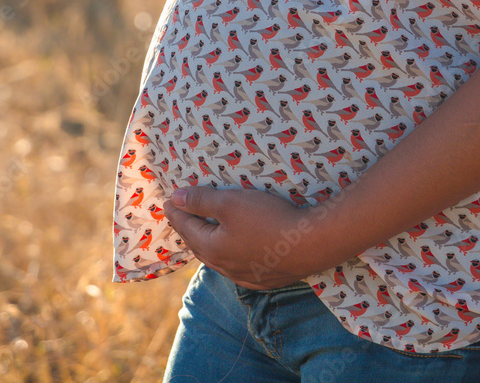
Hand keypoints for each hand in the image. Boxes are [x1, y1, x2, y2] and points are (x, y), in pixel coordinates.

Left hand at [163, 186, 336, 289]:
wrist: (311, 244)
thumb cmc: (268, 219)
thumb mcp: (231, 202)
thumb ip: (201, 201)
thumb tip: (175, 199)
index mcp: (212, 249)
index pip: (187, 227)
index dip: (177, 212)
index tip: (168, 201)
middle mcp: (225, 267)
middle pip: (200, 246)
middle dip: (189, 230)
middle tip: (181, 217)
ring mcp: (246, 277)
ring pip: (219, 259)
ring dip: (208, 244)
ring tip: (203, 233)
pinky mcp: (264, 280)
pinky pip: (237, 267)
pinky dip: (229, 256)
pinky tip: (234, 253)